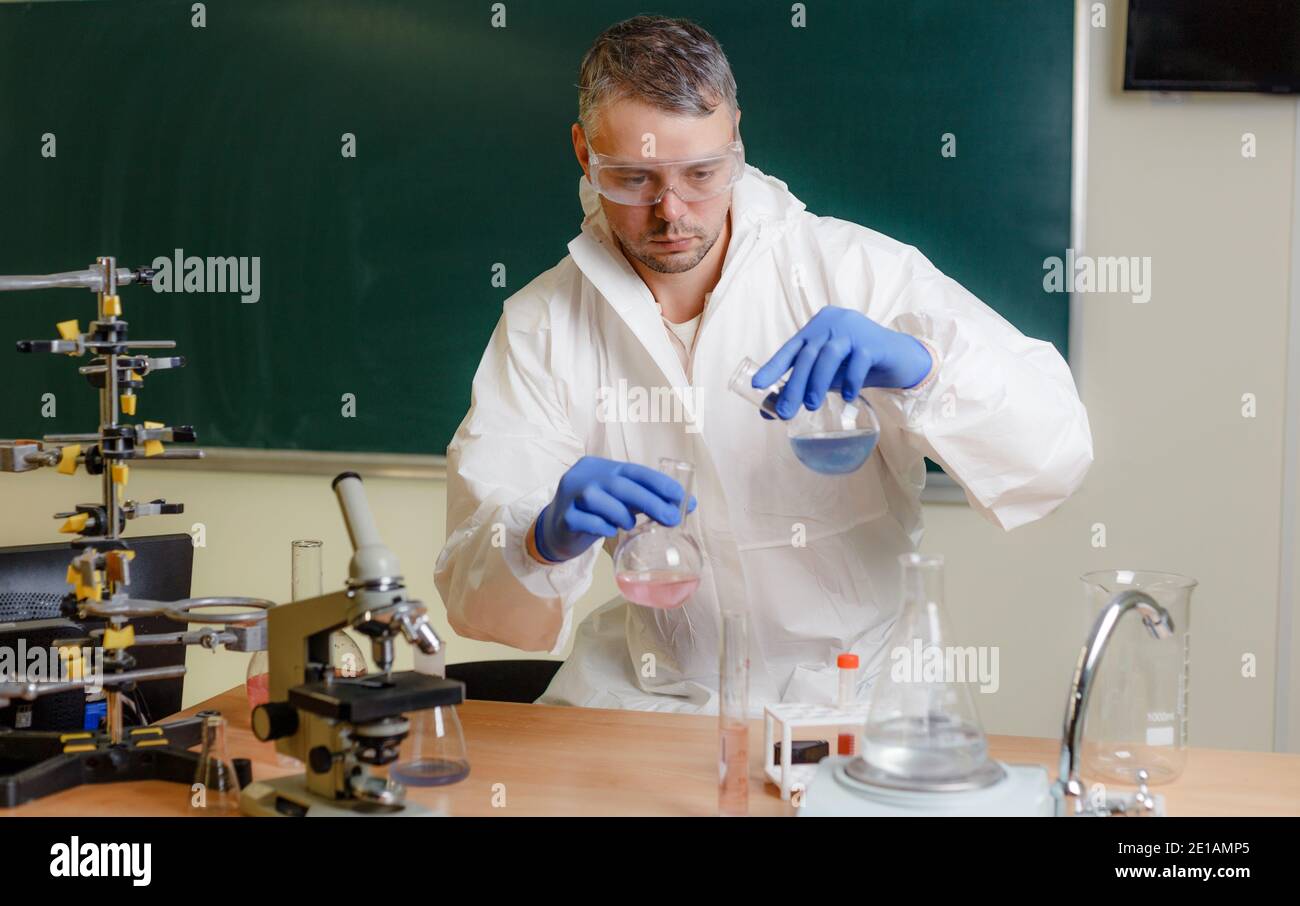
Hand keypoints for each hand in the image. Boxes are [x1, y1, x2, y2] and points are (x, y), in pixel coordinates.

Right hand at [533, 457, 696, 562]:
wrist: (556, 529)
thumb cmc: (595, 512)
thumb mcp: (621, 502)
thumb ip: (648, 500)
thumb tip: (687, 504)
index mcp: (601, 467)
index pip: (633, 470)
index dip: (658, 482)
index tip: (679, 496)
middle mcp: (584, 475)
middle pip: (619, 484)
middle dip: (650, 501)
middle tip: (671, 518)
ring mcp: (570, 495)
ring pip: (598, 499)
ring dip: (621, 514)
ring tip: (630, 525)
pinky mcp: (563, 516)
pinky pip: (585, 520)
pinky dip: (602, 526)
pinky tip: (609, 531)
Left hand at [752, 307, 931, 418]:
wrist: (898, 356)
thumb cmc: (856, 364)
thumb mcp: (828, 375)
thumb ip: (803, 387)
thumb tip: (769, 412)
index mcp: (817, 328)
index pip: (791, 348)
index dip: (773, 367)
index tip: (756, 385)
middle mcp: (832, 323)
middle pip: (808, 355)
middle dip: (794, 385)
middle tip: (786, 413)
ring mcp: (854, 330)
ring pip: (829, 355)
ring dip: (817, 383)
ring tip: (811, 406)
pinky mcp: (874, 343)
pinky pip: (858, 362)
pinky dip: (850, 381)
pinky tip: (847, 398)